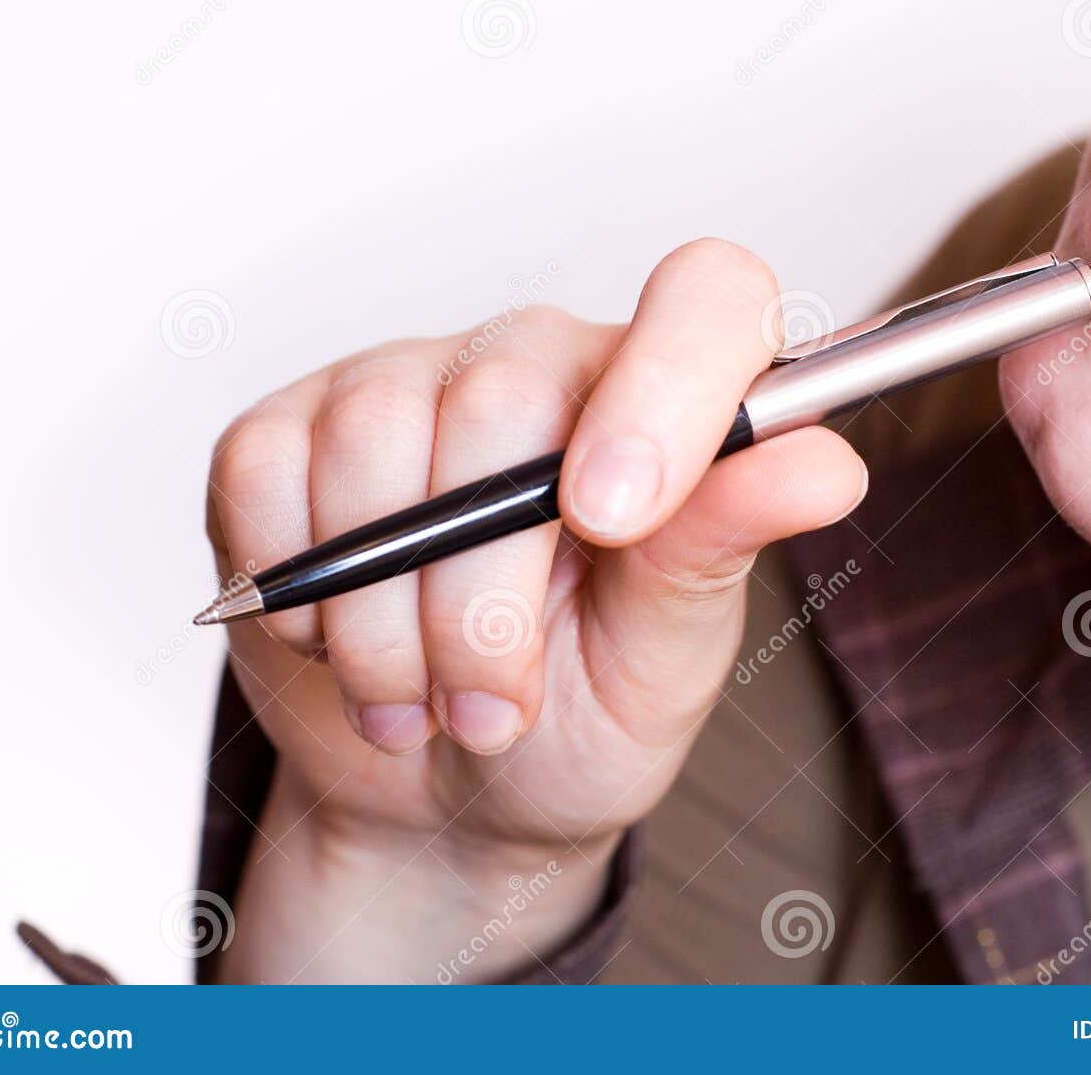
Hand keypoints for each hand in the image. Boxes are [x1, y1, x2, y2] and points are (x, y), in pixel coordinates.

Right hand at [204, 239, 866, 980]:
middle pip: (500, 398)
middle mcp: (537, 368)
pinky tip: (339, 639)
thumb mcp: (667, 658)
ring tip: (421, 700)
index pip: (703, 300)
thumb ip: (721, 549)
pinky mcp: (290, 428)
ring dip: (385, 622)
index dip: (665, 388)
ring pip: (372, 444)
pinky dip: (299, 589)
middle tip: (494, 710)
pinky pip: (266, 472)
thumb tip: (823, 467)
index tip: (611, 519)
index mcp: (664, 405)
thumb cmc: (578, 719)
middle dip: (482, 600)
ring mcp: (406, 384)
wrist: (442, 790)